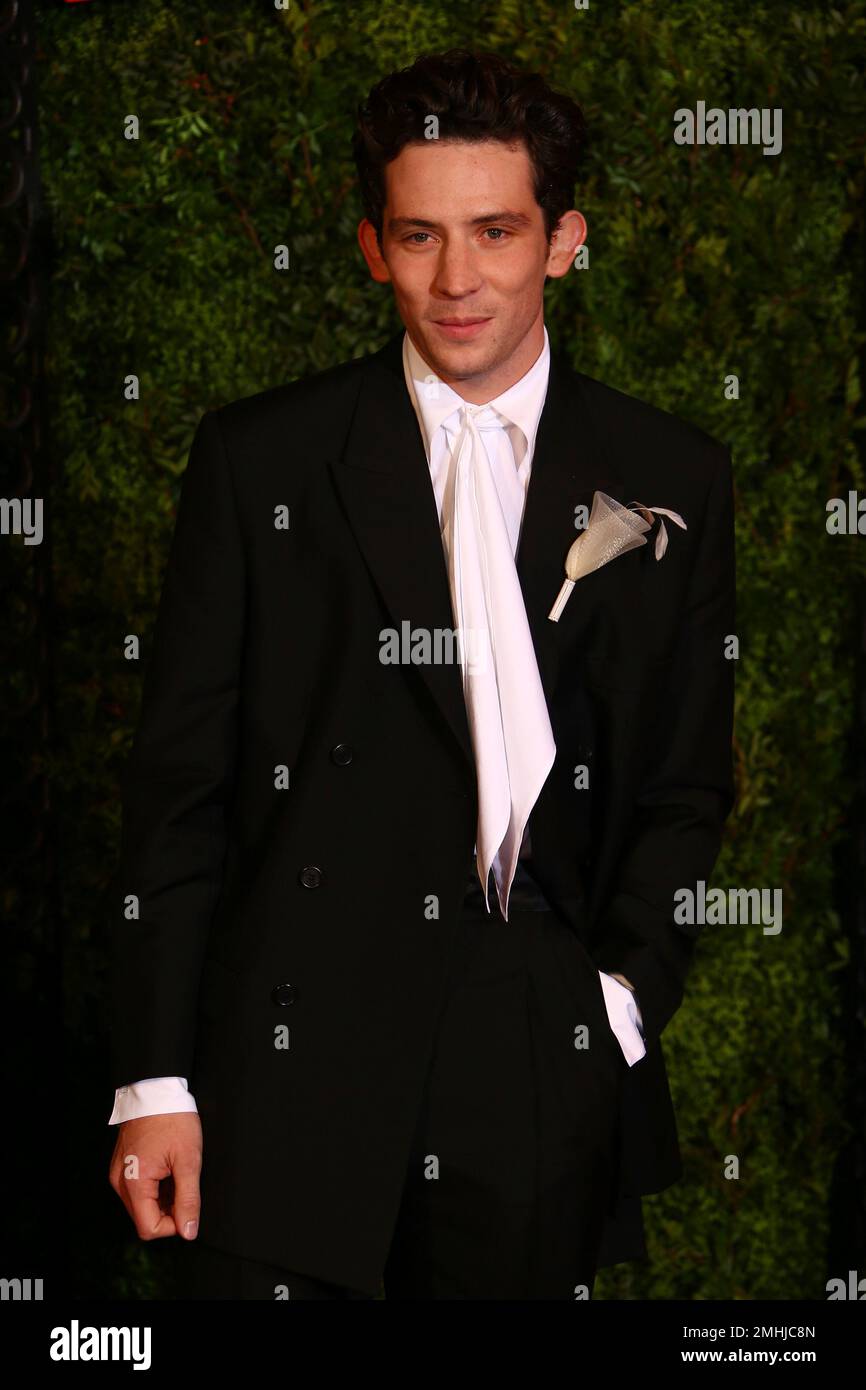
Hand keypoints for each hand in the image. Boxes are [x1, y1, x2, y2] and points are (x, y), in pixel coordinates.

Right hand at [109, 1112, 202, 1240]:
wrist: (155, 1090)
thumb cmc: (172, 1118)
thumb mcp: (188, 1159)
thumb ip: (189, 1199)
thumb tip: (188, 1231)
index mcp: (135, 1182)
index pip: (149, 1228)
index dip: (173, 1225)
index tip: (188, 1208)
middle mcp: (120, 1182)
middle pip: (143, 1219)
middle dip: (168, 1211)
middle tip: (185, 1186)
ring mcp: (118, 1173)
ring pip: (141, 1205)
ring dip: (161, 1199)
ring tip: (175, 1172)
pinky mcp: (121, 1166)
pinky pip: (137, 1190)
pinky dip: (154, 1188)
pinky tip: (166, 1168)